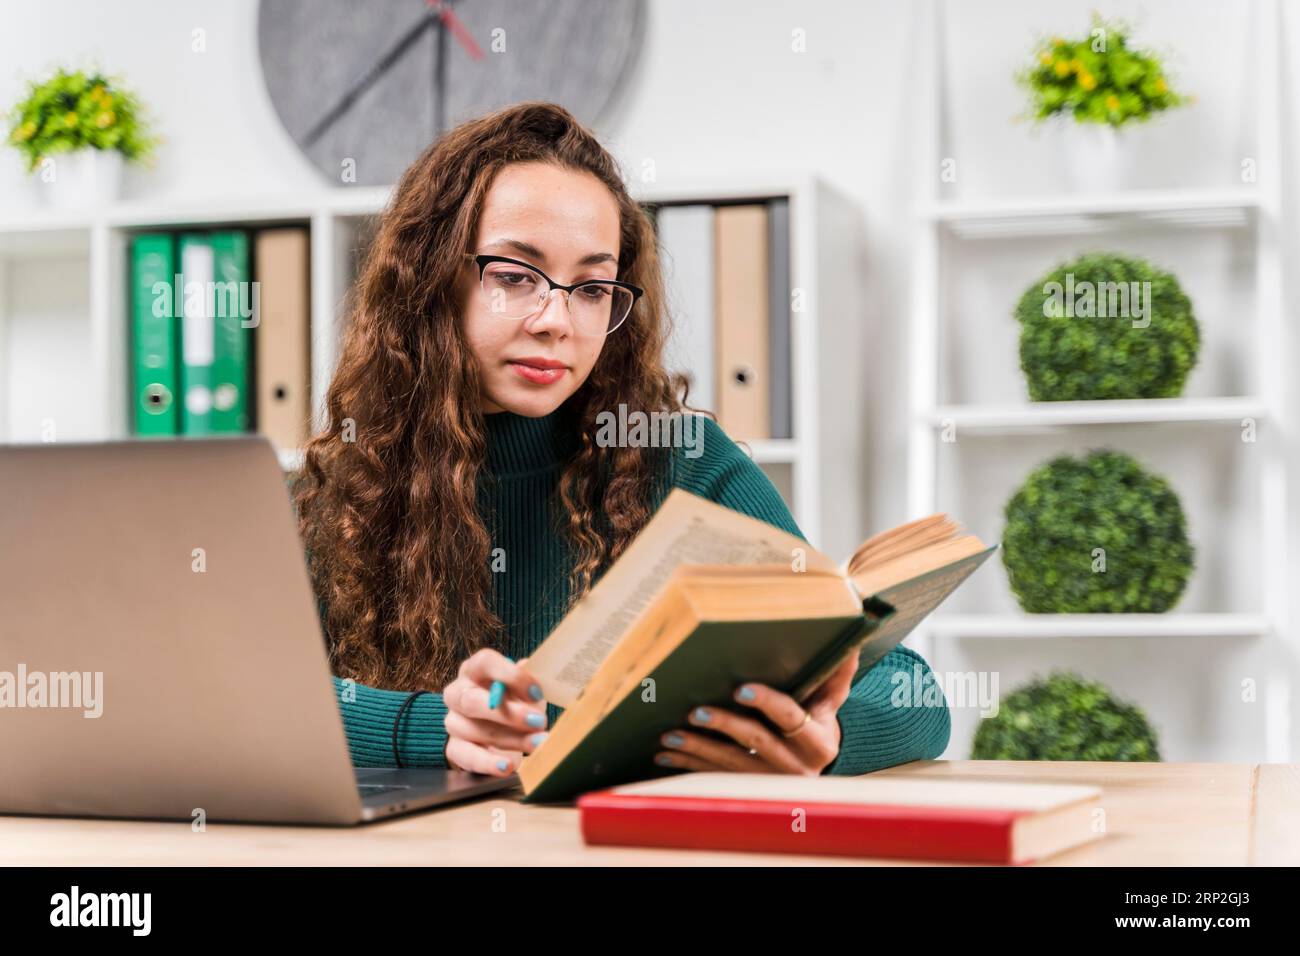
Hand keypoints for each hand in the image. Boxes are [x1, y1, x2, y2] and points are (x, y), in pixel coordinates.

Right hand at [442, 650, 547, 775]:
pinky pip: (466, 756)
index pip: (485, 662)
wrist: (500, 732)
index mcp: (475, 670)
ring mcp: (453, 721)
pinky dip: (489, 763)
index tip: (536, 691)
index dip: (511, 676)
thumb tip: (531, 673)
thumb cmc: (514, 702)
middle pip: (473, 700)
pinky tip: (508, 766)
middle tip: (538, 722)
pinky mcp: (453, 748)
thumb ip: (528, 682)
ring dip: (511, 740)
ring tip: (537, 744)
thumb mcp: (524, 690)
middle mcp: (458, 692)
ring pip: (475, 730)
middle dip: (509, 713)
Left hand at [653, 649, 859, 775]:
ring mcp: (772, 783)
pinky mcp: (750, 791)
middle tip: (694, 712)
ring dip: (697, 749)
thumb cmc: (818, 724)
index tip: (740, 688)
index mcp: (819, 742)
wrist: (815, 765)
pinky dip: (689, 766)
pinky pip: (716, 778)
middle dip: (723, 726)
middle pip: (755, 742)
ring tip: (670, 735)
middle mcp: (798, 768)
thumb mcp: (830, 703)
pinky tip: (667, 755)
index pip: (790, 718)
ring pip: (730, 765)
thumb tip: (852, 637)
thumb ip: (836, 676)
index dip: (766, 702)